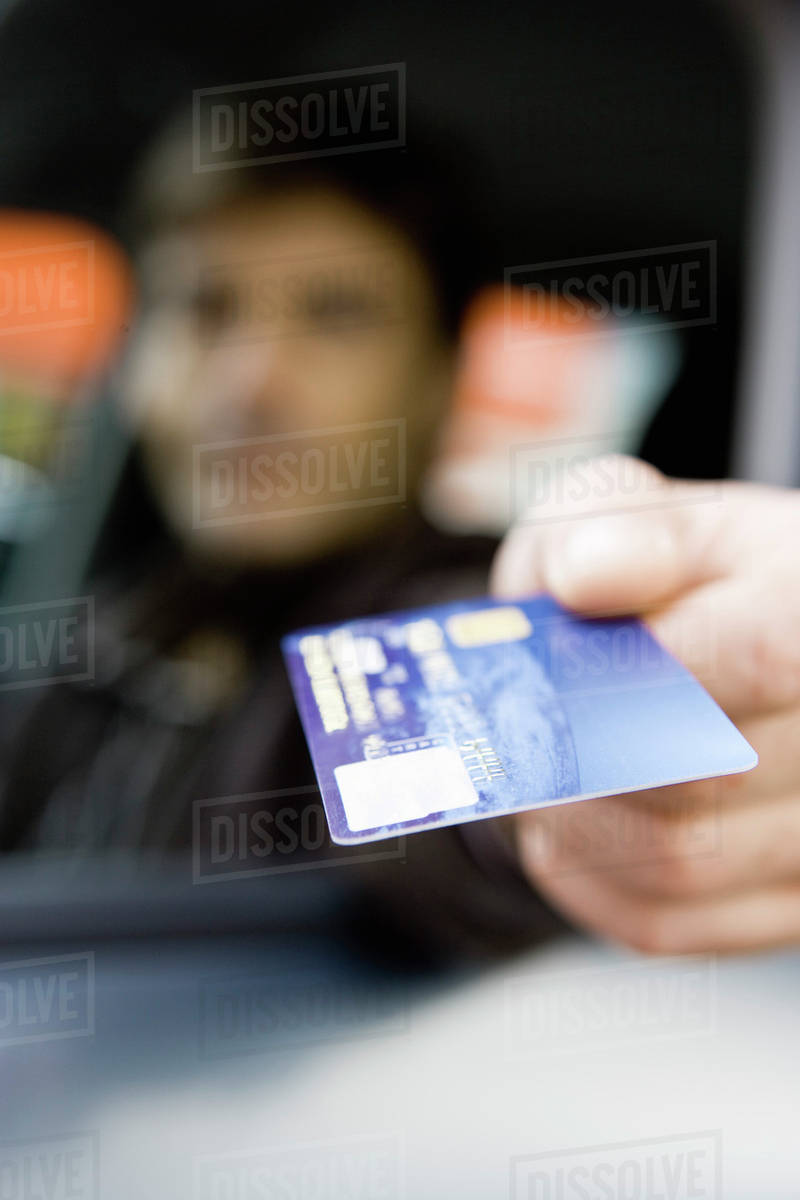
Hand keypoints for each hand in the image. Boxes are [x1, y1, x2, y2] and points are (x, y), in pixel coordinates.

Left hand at [490, 455, 799, 954]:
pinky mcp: (782, 906)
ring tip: (538, 768)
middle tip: (519, 723)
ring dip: (569, 820)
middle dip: (578, 750)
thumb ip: (613, 527)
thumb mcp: (633, 515)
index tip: (553, 667)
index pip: (760, 653)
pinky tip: (572, 821)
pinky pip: (662, 921)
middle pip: (702, 772)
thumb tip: (585, 577)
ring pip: (675, 863)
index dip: (638, 668)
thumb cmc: (665, 578)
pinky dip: (585, 877)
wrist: (710, 646)